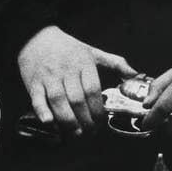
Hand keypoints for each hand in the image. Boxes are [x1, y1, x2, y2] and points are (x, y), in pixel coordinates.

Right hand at [18, 26, 135, 136]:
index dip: (98, 109)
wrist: (36, 37)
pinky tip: (49, 122)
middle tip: (91, 132)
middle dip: (85, 118)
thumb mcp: (94, 52)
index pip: (92, 89)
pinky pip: (37, 98)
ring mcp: (48, 77)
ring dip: (67, 120)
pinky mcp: (33, 82)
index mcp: (83, 64)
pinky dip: (42, 111)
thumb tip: (138, 75)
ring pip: (58, 100)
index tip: (102, 122)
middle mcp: (66, 71)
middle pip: (76, 99)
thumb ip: (117, 63)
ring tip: (76, 133)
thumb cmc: (68, 48)